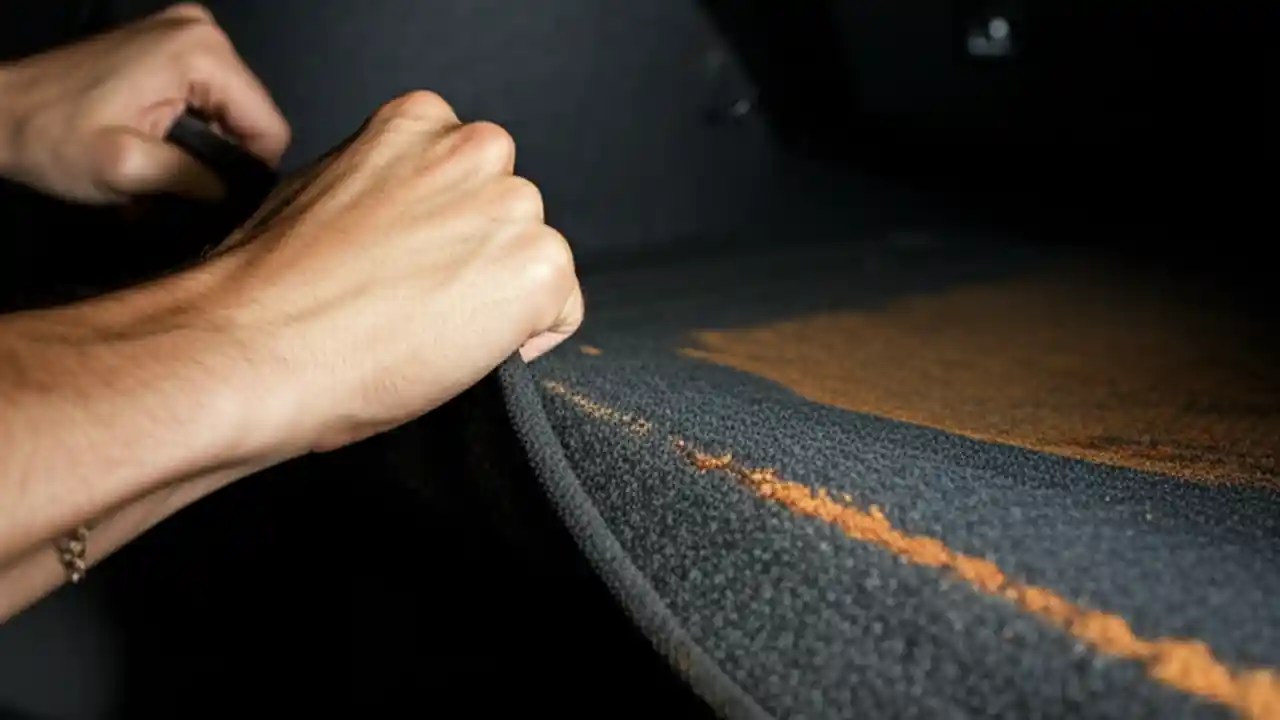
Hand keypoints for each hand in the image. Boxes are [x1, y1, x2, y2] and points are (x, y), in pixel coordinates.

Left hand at [0, 3, 288, 203]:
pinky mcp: (171, 45)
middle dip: (221, 158)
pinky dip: (190, 131)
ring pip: (233, 115)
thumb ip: (193, 181)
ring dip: (204, 149)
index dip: (247, 172)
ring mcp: (187, 34)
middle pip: (252, 119)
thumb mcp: (126, 169)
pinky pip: (210, 101)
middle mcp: (203, 31)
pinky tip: (157, 144)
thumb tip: (236, 198)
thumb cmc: (52, 139)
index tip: (204, 192)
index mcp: (201, 52)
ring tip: (160, 164)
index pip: (269, 129)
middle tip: (172, 179)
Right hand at [203, 91, 582, 452]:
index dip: (445, 233)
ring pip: (535, 261)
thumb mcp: (321, 193)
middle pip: (508, 215)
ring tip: (430, 330)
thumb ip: (383, 189)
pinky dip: (525, 340)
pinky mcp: (541, 267)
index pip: (468, 177)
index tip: (411, 267)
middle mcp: (476, 149)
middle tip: (418, 304)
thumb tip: (403, 220)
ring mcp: (514, 206)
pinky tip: (461, 352)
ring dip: (500, 298)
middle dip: (477, 258)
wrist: (260, 348)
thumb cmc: (272, 287)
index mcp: (419, 121)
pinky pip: (560, 312)